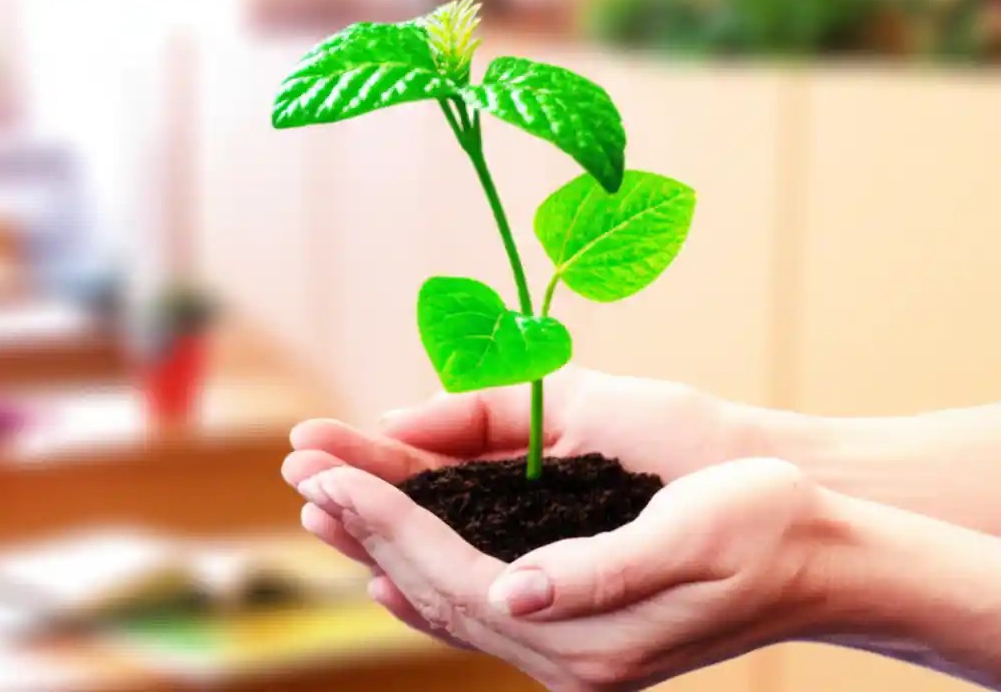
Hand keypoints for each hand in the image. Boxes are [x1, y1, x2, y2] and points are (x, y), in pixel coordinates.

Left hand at [281, 369, 744, 641]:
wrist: (826, 561)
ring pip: (447, 603)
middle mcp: (568, 656)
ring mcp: (570, 653)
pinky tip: (392, 572)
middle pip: (436, 588)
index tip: (328, 474)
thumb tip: (511, 594)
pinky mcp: (578, 635)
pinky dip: (425, 585)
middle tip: (304, 477)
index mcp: (589, 636)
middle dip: (366, 530)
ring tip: (325, 512)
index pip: (454, 572)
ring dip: (383, 553)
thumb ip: (596, 573)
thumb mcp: (689, 537)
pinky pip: (477, 612)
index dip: (386, 520)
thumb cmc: (766, 528)